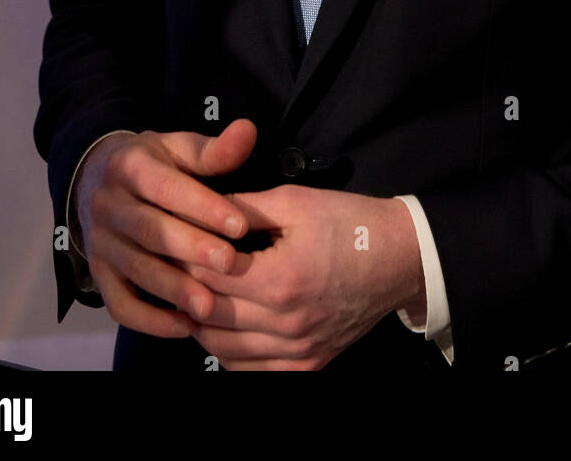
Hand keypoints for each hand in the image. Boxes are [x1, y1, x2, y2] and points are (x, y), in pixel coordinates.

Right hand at [73, 119, 256, 338]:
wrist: (97, 177)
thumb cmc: (153, 164)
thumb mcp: (178, 148)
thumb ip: (214, 149)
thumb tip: (248, 131)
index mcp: (131, 167)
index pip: (168, 188)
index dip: (204, 207)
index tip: (240, 225)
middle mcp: (108, 205)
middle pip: (151, 231)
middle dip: (192, 249)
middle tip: (230, 265)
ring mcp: (100, 242)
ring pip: (136, 269)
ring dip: (173, 290)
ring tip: (210, 306)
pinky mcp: (99, 273)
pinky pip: (119, 303)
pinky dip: (149, 320)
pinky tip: (184, 326)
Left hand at [178, 184, 425, 369]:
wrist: (402, 257)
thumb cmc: (348, 221)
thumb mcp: (294, 202)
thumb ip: (242, 209)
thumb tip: (198, 208)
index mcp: (281, 279)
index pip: (208, 274)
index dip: (182, 255)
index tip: (169, 239)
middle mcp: (286, 323)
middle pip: (209, 315)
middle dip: (183, 290)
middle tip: (169, 267)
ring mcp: (298, 350)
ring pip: (222, 351)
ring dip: (199, 325)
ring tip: (188, 296)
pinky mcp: (307, 364)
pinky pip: (250, 368)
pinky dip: (226, 350)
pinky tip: (221, 324)